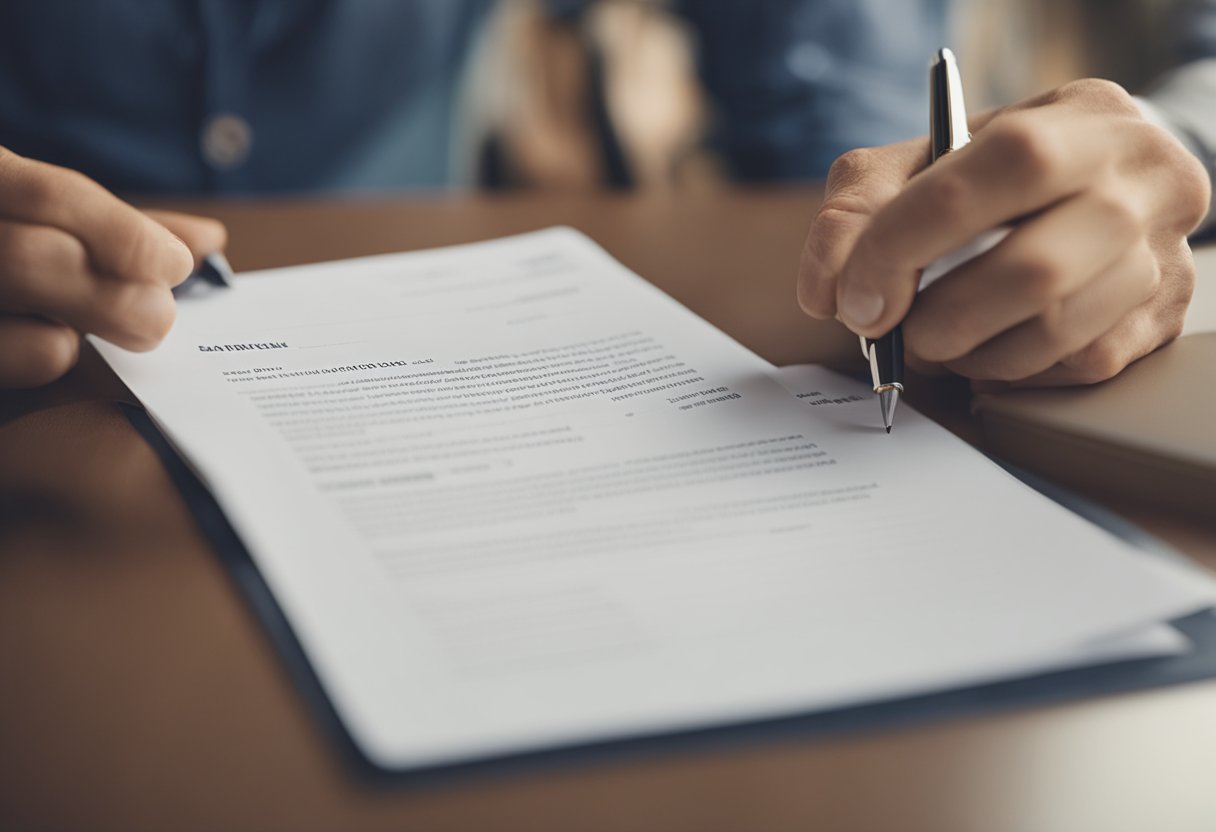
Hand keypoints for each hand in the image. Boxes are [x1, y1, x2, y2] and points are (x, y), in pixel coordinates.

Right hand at [0, 147, 226, 387]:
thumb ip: (122, 228)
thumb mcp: (53, 214)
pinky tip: (55, 345)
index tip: (175, 265)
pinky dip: (40, 358)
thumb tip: (208, 239)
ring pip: (24, 330)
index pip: (51, 195)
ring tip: (124, 329)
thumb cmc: (17, 234)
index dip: (124, 234)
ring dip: (82, 335)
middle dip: (113, 296)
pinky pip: (3, 364)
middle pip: (31, 260)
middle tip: (159, 317)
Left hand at [798, 79, 1211, 387]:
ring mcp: (1161, 254)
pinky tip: (989, 346)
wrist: (1088, 187)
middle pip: (1035, 271)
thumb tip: (828, 295)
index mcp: (1079, 119)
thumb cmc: (987, 177)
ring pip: (1057, 332)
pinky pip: (1077, 367)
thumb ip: (855, 211)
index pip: (995, 172)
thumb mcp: (913, 163)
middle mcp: (1141, 182)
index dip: (906, 245)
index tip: (855, 298)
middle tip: (900, 333)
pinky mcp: (1162, 320)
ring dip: (971, 354)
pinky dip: (1012, 370)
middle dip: (941, 320)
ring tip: (938, 340)